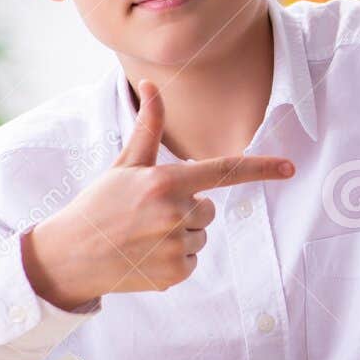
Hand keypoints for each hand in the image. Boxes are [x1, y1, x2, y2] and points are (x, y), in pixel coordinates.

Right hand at [22, 79, 294, 309]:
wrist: (69, 256)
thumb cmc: (100, 204)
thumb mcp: (125, 165)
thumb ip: (148, 127)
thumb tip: (150, 85)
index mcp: (166, 181)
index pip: (223, 171)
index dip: (260, 168)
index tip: (290, 168)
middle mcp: (175, 213)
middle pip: (208, 208)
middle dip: (186, 210)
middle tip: (147, 215)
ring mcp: (176, 246)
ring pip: (201, 235)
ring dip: (180, 235)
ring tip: (143, 236)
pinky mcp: (175, 273)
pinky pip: (193, 261)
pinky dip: (174, 260)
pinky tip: (146, 256)